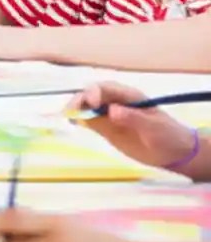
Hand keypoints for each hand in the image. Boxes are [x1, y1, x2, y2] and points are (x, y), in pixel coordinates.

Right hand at [67, 82, 198, 171]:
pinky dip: (78, 119)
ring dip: (75, 109)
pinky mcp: (106, 128)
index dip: (94, 92)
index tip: (91, 104)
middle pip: (91, 95)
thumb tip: (112, 111)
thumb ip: (133, 118)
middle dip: (79, 100)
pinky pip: (88, 120)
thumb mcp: (154, 127)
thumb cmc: (168, 135)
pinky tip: (71, 122)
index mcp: (129, 96)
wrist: (174, 153)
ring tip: (67, 117)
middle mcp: (115, 102)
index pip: (106, 88)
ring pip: (86, 106)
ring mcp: (109, 114)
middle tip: (71, 112)